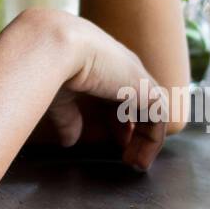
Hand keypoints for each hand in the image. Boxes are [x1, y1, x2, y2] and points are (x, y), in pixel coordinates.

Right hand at [40, 11, 168, 171]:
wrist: (57, 46)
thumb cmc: (50, 63)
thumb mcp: (61, 95)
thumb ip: (69, 117)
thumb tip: (70, 141)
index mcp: (103, 62)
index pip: (120, 92)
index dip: (118, 118)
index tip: (114, 141)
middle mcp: (122, 66)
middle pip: (139, 101)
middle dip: (134, 129)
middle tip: (127, 155)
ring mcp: (136, 76)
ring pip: (153, 110)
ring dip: (146, 138)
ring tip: (135, 162)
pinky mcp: (145, 88)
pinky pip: (159, 118)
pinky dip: (152, 141)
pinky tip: (139, 159)